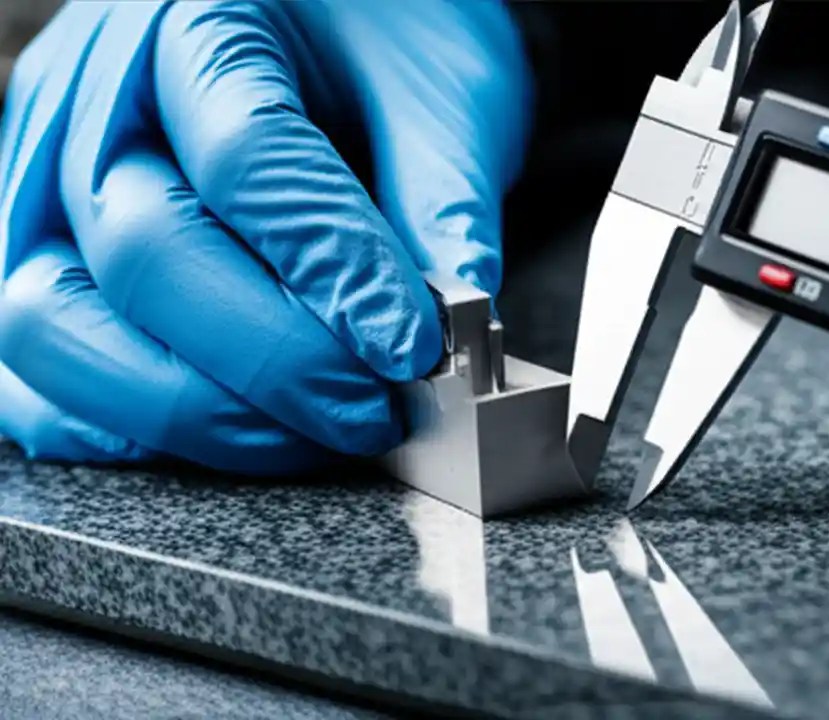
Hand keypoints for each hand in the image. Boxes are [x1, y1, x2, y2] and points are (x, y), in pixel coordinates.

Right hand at [0, 1, 530, 472]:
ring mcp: (48, 181)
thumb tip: (456, 332)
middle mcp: (97, 98)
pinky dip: (116, 422)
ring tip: (312, 432)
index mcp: (199, 18)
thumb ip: (445, 201)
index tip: (412, 350)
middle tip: (376, 409)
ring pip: (55, 321)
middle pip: (145, 252)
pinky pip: (30, 367)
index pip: (249, 162)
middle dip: (275, 361)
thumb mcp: (441, 88)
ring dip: (194, 408)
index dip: (336, 273)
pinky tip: (223, 436)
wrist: (336, 15)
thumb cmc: (387, 34)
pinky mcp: (41, 254)